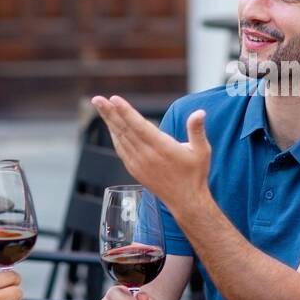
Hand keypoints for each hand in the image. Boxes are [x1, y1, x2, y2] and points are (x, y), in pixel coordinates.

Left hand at [90, 95, 210, 212]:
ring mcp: (138, 163)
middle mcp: (147, 155)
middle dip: (110, 113)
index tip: (114, 99)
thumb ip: (197, 130)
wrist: (185, 200)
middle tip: (97, 99)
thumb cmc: (194, 174)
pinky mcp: (135, 169)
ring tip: (100, 105)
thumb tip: (199, 112)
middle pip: (125, 130)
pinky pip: (121, 149)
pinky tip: (110, 125)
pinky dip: (114, 135)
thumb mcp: (202, 151)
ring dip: (110, 121)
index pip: (140, 126)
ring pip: (120, 138)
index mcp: (162, 148)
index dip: (126, 112)